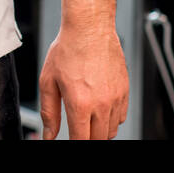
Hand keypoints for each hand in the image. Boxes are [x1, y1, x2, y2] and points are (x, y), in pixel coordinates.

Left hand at [39, 20, 128, 139]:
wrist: (89, 29)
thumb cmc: (68, 49)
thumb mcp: (48, 81)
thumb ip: (49, 112)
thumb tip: (49, 133)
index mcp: (80, 103)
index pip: (81, 140)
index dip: (74, 143)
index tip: (70, 140)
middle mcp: (101, 103)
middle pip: (98, 139)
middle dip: (86, 137)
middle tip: (77, 129)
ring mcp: (115, 98)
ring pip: (111, 130)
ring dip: (99, 130)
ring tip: (87, 117)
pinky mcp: (125, 91)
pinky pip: (121, 116)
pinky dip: (111, 119)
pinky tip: (99, 108)